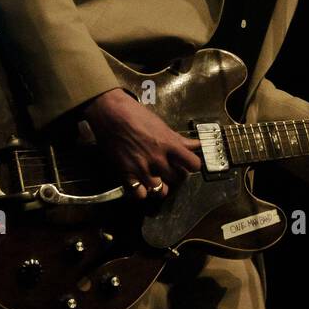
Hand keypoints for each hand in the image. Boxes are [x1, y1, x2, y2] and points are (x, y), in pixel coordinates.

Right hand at [82, 88, 200, 198]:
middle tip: (169, 171)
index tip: (187, 164)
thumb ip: (179, 139)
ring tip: (156, 180)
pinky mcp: (126, 174)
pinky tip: (140, 184)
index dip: (192, 165)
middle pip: (178, 179)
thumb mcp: (161, 125)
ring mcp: (142, 168)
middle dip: (176, 176)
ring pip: (160, 191)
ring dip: (160, 187)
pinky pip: (139, 194)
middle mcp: (158, 159)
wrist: (111, 113)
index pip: (193, 164)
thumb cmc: (137, 115)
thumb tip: (197, 144)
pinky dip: (141, 192)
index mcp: (169, 144)